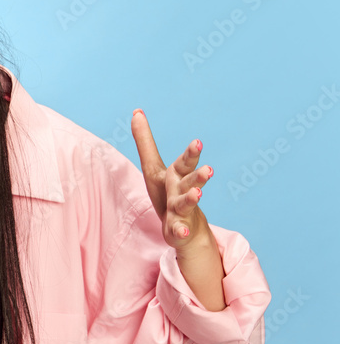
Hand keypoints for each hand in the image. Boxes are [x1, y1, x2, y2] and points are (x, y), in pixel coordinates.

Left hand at [130, 108, 214, 248]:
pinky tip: (182, 232)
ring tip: (197, 193)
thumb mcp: (153, 168)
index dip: (191, 153)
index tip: (198, 142)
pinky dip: (180, 230)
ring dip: (191, 198)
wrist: (185, 229)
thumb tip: (135, 111)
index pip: (183, 162)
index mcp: (176, 175)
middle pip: (189, 180)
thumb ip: (145, 141)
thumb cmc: (167, 193)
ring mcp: (182, 210)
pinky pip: (178, 230)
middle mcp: (181, 190)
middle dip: (198, 175)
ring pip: (185, 203)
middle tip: (208, 170)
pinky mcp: (178, 228)